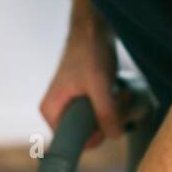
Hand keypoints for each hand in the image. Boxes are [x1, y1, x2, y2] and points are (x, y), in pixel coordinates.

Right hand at [41, 22, 132, 150]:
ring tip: (120, 92)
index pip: (73, 142)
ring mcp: (71, 105)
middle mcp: (57, 111)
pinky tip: (119, 91)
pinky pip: (101, 114)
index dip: (95, 136)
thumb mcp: (99, 84)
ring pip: (97, 124)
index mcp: (50, 111)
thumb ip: (106, 112)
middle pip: (87, 134)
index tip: (110, 120)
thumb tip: (114, 135)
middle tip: (119, 101)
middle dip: (108, 121)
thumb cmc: (89, 52)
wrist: (92, 28)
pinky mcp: (83, 100)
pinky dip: (113, 106)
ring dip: (114, 113)